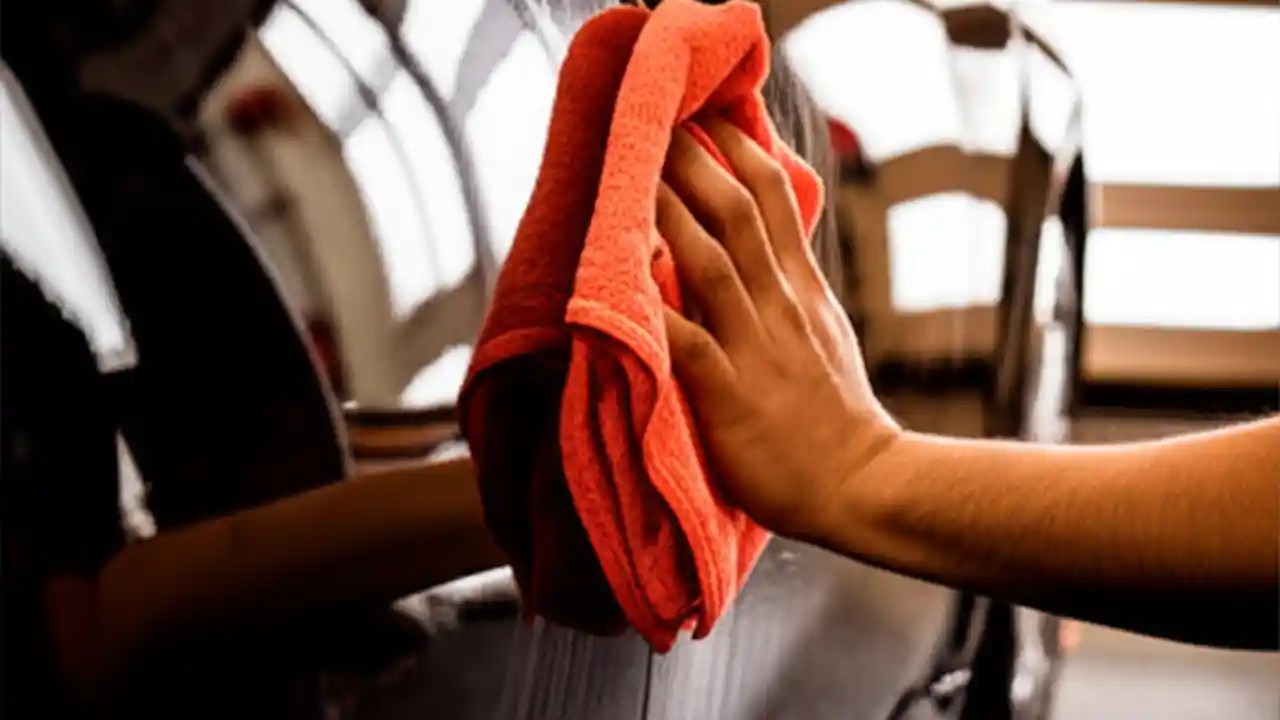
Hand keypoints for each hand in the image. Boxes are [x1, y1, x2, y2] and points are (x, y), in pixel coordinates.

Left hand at [659, 121, 899, 538]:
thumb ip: (795, 283)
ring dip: (670, 214)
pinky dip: (654, 309)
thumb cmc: (837, 414)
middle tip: (658, 120)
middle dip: (694, 161)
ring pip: (709, 262)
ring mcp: (755, 347)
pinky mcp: (730, 395)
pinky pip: (686, 342)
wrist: (862, 483)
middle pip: (734, 213)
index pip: (772, 198)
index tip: (709, 113)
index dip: (740, 149)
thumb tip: (770, 240)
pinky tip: (623, 279)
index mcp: (801, 287)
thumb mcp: (826, 329)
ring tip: (636, 173)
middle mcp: (779, 304)